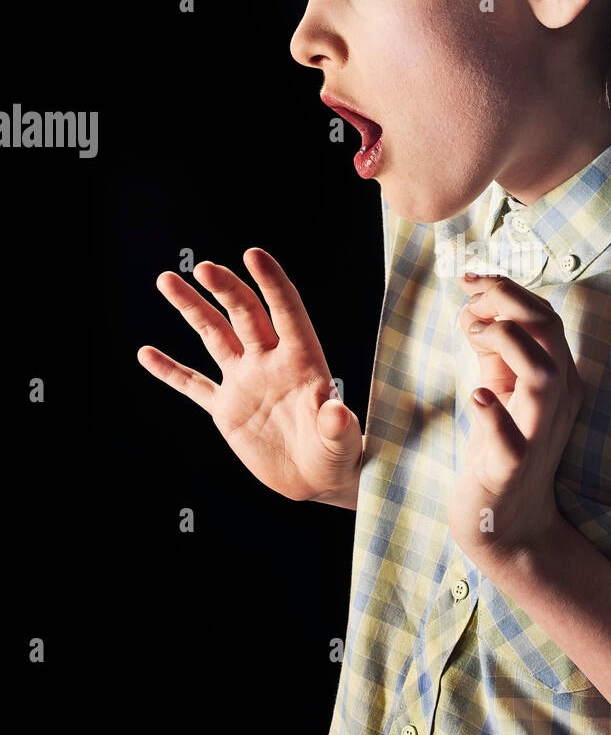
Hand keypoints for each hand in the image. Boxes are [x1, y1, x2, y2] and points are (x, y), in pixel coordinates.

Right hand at [137, 248, 362, 506]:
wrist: (319, 480)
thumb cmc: (340, 454)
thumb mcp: (342, 441)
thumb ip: (338, 425)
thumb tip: (335, 412)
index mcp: (304, 361)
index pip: (287, 312)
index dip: (271, 283)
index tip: (253, 254)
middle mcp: (271, 362)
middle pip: (245, 314)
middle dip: (225, 289)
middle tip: (203, 268)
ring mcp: (245, 382)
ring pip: (214, 336)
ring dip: (191, 308)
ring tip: (166, 280)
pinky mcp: (227, 409)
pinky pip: (193, 385)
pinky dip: (169, 371)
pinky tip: (146, 353)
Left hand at [448, 273, 584, 573]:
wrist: (509, 523)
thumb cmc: (503, 451)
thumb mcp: (503, 391)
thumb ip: (497, 352)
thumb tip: (477, 308)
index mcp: (556, 378)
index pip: (544, 315)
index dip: (507, 289)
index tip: (470, 280)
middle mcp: (556, 401)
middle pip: (548, 329)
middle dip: (506, 300)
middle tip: (469, 301)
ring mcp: (537, 434)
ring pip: (543, 373)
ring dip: (506, 341)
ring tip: (472, 335)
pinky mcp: (511, 468)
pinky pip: (510, 440)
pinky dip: (493, 413)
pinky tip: (476, 396)